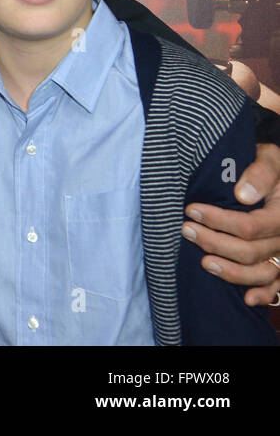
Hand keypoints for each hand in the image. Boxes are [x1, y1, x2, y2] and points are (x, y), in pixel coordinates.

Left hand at [184, 143, 279, 305]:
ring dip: (230, 272)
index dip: (219, 221)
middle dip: (214, 242)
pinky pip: (278, 286)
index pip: (251, 226)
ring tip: (202, 262)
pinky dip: (263, 295)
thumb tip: (243, 195)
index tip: (191, 211)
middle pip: (251, 252)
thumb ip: (260, 173)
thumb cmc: (269, 164)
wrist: (279, 174)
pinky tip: (246, 299)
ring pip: (261, 273)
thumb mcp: (269, 157)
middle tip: (186, 230)